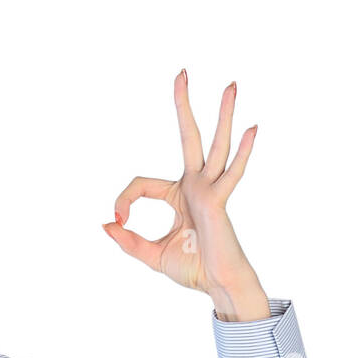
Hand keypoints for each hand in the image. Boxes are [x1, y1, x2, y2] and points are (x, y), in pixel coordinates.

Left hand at [102, 69, 267, 317]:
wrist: (217, 285)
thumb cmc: (192, 268)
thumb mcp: (150, 255)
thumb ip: (128, 241)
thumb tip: (105, 224)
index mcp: (178, 195)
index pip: (141, 184)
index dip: (124, 200)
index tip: (118, 220)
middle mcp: (196, 185)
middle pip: (189, 137)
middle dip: (183, 106)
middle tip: (181, 73)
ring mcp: (210, 190)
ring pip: (216, 146)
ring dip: (223, 115)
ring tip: (230, 85)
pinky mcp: (219, 202)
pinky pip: (231, 174)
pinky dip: (243, 153)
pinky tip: (252, 129)